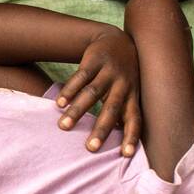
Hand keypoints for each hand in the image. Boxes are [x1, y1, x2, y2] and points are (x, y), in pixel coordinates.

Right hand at [56, 27, 141, 155]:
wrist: (116, 39)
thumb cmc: (122, 75)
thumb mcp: (130, 91)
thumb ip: (124, 113)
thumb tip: (121, 142)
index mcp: (133, 96)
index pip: (135, 119)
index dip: (131, 136)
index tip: (125, 154)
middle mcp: (123, 84)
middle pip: (112, 109)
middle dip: (101, 129)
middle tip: (90, 148)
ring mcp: (108, 72)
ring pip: (92, 93)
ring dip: (77, 111)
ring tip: (64, 127)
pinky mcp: (94, 60)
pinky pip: (80, 77)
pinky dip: (69, 90)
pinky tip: (59, 103)